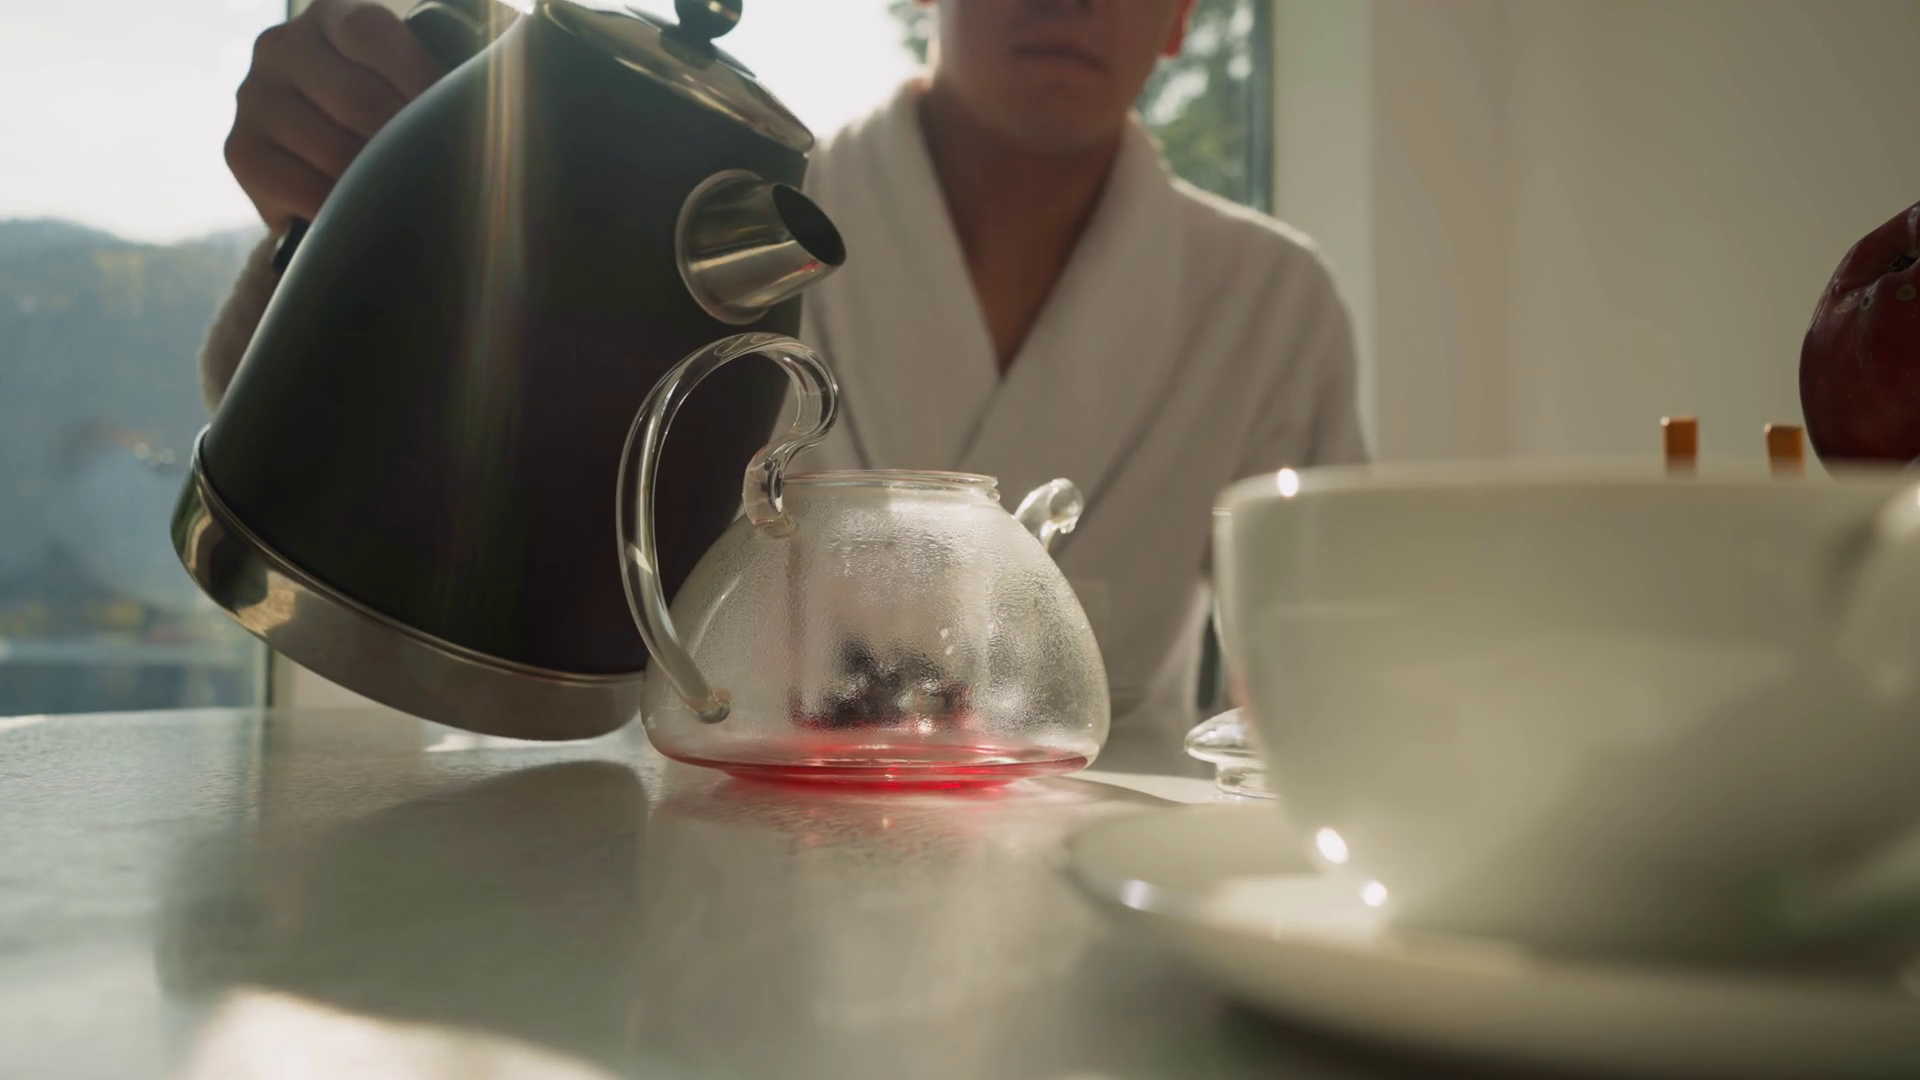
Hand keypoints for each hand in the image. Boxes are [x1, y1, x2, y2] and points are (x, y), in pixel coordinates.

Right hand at [225, 0, 446, 232]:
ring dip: (379, 182)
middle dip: (406, 142)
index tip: (455, 118)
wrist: (335, 170)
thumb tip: (485, 92)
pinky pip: (302, 187)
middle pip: (357, 99)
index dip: (418, 78)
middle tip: (443, 174)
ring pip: (334, 150)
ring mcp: (254, 96)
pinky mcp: (241, 149)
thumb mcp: (416, 82)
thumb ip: (443, 76)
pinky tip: (369, 215)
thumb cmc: (393, 116)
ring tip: (413, 198)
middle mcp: (282, 46)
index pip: (371, 33)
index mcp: (332, 15)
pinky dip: (343, 207)